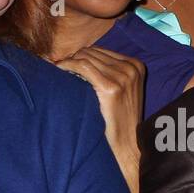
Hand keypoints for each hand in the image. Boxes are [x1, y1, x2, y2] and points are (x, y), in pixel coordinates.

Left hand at [55, 46, 145, 189]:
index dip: (80, 56)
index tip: (66, 64)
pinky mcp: (112, 87)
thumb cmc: (119, 119)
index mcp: (135, 65)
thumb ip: (109, 72)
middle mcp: (131, 68)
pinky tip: (59, 71)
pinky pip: (82, 66)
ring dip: (68, 63)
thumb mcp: (122, 90)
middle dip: (73, 59)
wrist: (126, 142)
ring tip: (58, 72)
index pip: (100, 51)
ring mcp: (123, 76)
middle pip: (92, 53)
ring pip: (85, 58)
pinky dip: (67, 66)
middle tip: (59, 69)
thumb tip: (80, 56)